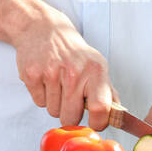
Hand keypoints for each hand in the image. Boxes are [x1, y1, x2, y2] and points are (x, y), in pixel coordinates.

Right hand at [12, 1, 116, 130]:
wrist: (43, 28)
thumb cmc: (72, 51)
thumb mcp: (96, 64)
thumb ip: (108, 91)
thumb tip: (119, 116)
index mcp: (95, 70)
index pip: (100, 108)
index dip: (97, 122)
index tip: (94, 122)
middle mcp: (74, 71)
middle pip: (71, 117)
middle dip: (70, 113)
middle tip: (70, 96)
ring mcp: (51, 72)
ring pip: (53, 111)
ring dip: (55, 103)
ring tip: (56, 83)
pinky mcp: (32, 74)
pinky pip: (39, 102)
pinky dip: (41, 95)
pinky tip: (45, 79)